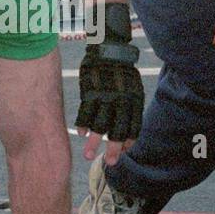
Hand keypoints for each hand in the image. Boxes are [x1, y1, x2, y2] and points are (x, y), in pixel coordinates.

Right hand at [75, 2, 142, 165]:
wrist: (110, 50)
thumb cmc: (122, 73)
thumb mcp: (134, 89)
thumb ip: (130, 111)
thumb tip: (128, 138)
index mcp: (134, 101)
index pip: (133, 127)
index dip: (128, 141)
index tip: (122, 152)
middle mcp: (120, 102)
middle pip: (117, 130)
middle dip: (113, 149)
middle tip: (108, 163)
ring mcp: (105, 98)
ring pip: (99, 125)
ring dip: (93, 142)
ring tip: (87, 155)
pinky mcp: (90, 93)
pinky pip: (85, 113)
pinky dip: (82, 125)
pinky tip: (80, 133)